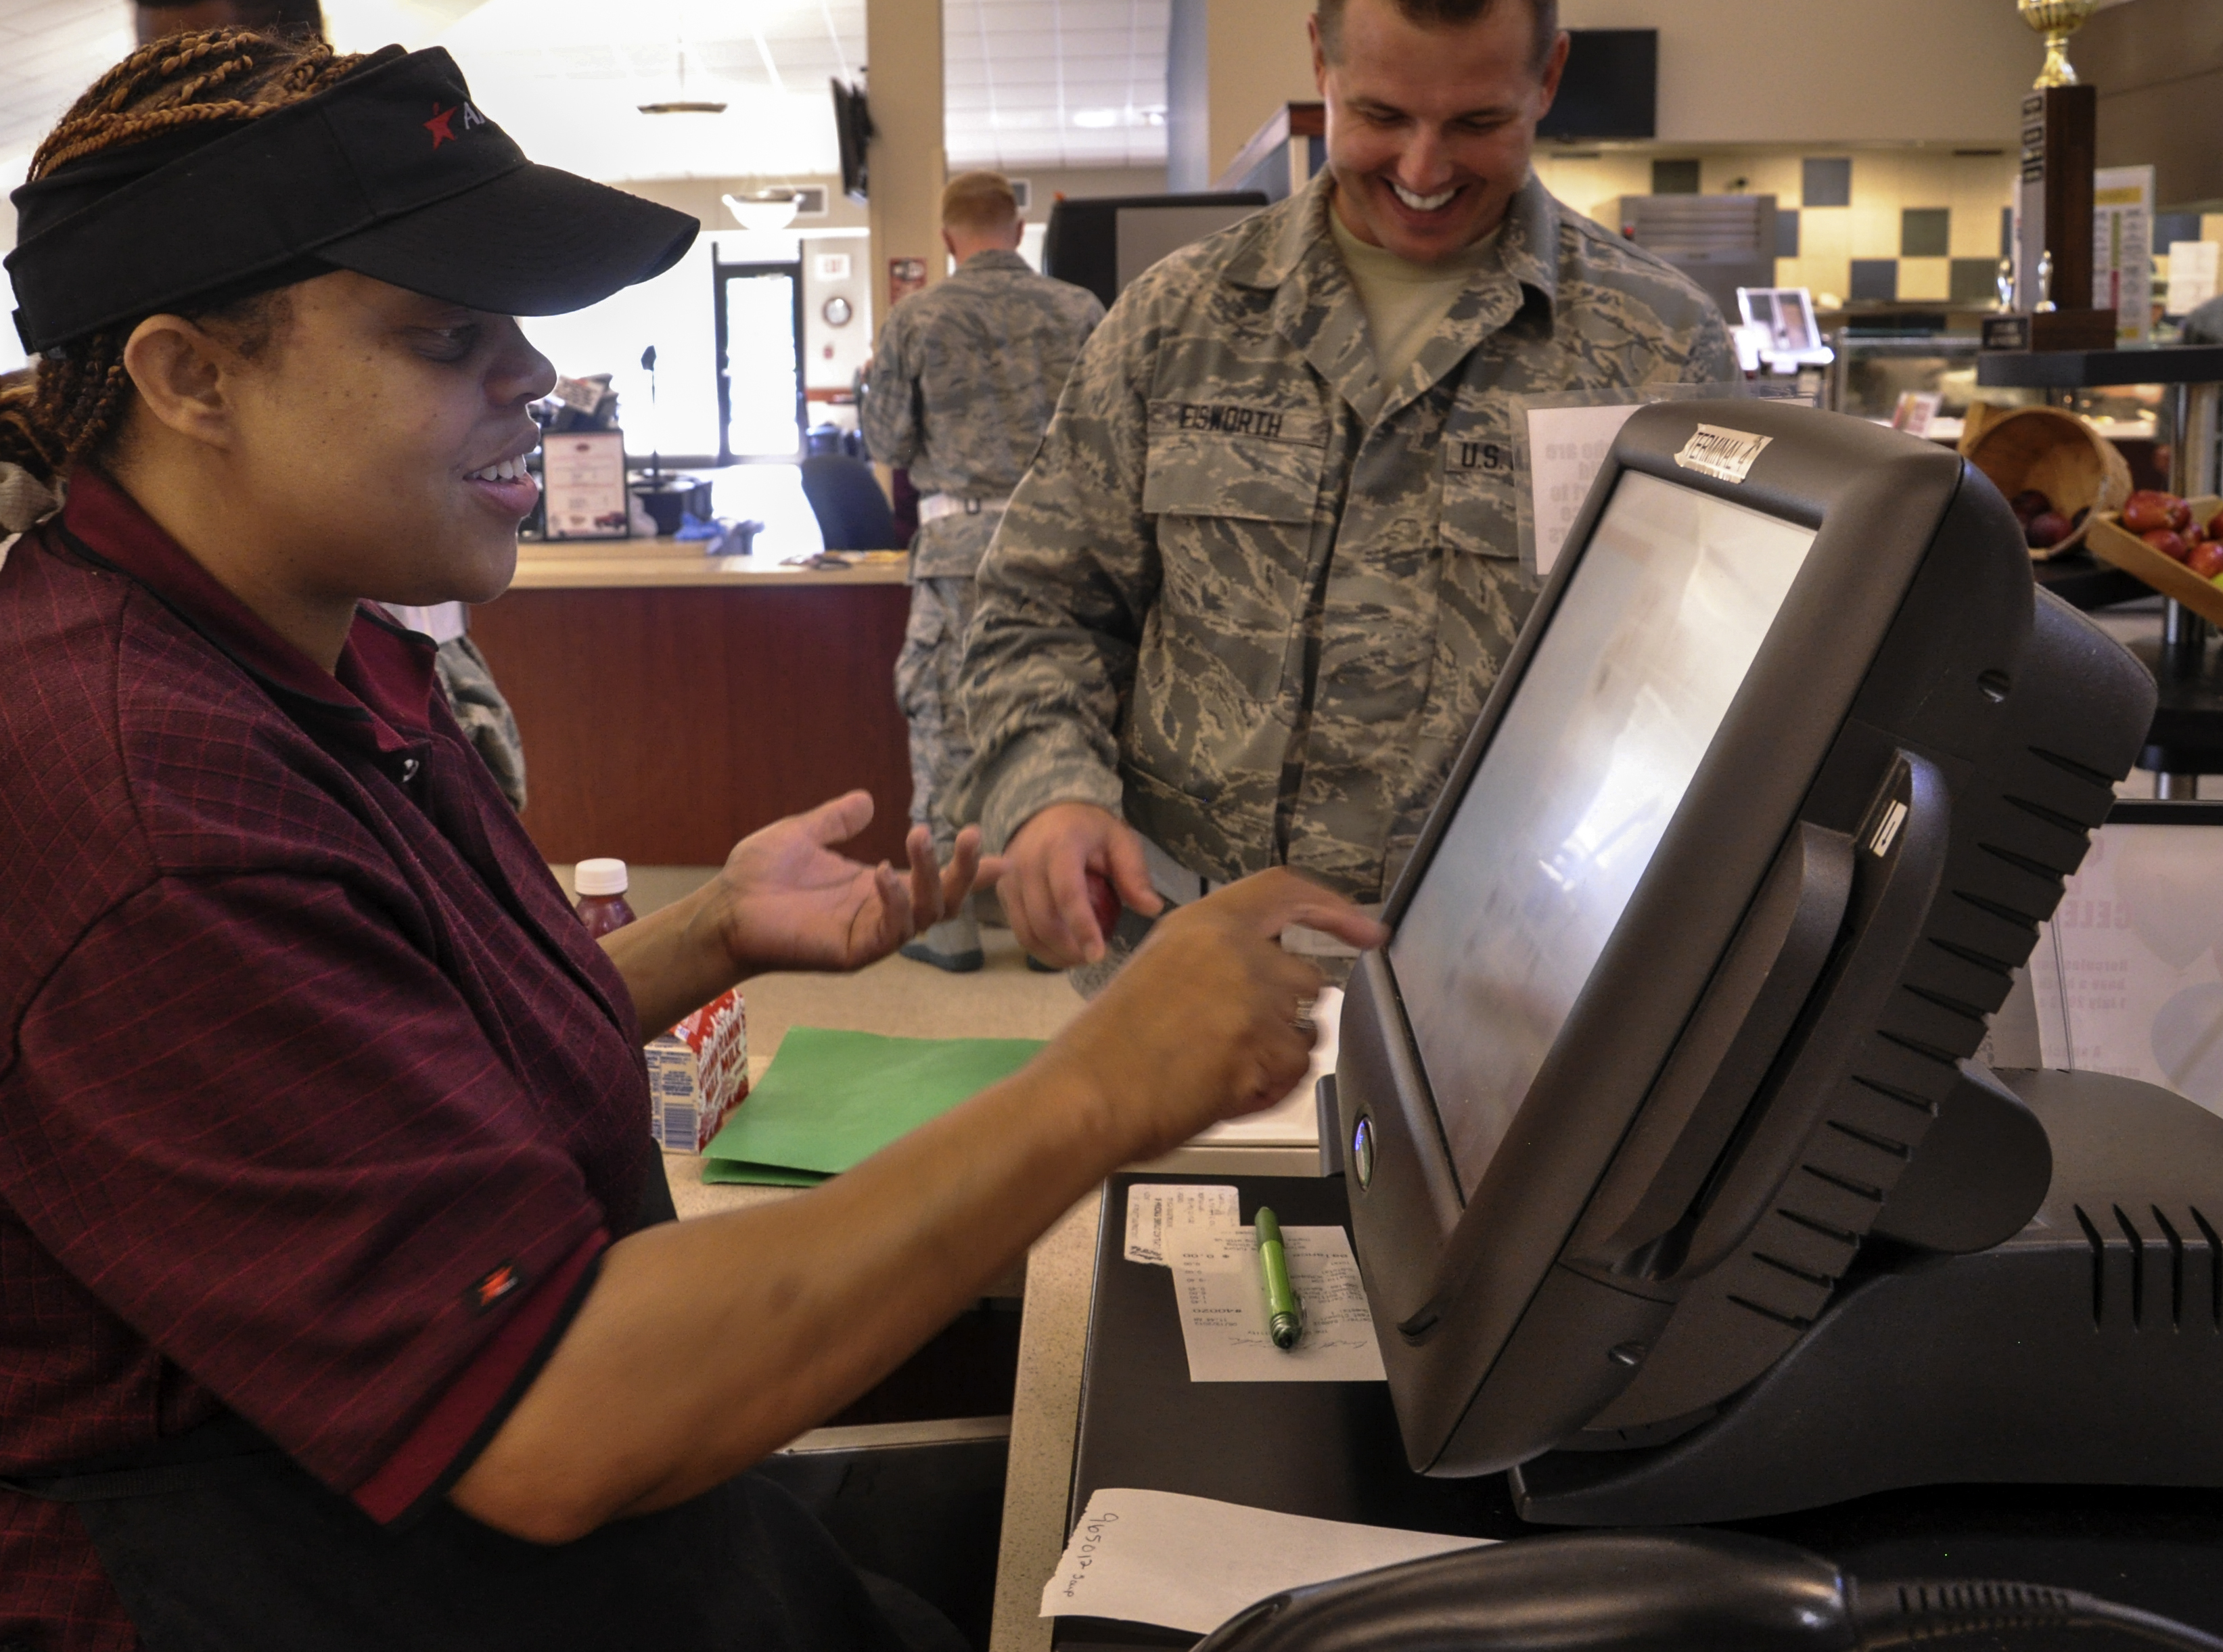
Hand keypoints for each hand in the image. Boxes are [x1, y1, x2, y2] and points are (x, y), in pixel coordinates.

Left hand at [698, 791, 1003, 975]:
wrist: (725, 908)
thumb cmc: (758, 877)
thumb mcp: (803, 833)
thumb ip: (836, 819)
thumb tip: (866, 799)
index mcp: (876, 888)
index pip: (934, 881)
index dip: (969, 871)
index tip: (1004, 857)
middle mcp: (881, 913)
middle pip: (945, 901)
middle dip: (964, 870)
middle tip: (969, 832)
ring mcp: (871, 935)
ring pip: (926, 914)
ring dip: (931, 877)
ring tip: (919, 836)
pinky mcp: (853, 952)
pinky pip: (890, 932)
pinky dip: (894, 901)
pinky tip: (882, 872)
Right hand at [1000, 802, 1163, 966]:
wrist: (1046, 811)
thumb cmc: (1089, 829)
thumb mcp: (1119, 839)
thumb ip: (1134, 873)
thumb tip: (1152, 909)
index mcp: (1059, 845)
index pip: (1067, 894)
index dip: (1082, 928)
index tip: (1099, 955)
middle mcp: (1027, 862)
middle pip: (1043, 920)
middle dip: (1068, 950)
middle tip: (1094, 960)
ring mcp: (1010, 879)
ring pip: (1026, 931)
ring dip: (1053, 955)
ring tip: (1079, 960)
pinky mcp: (1003, 893)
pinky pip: (1018, 929)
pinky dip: (1039, 948)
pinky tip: (1061, 952)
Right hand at [1038, 869, 1389, 1161]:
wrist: (1088, 1093)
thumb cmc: (1109, 1046)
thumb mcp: (1162, 969)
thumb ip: (1216, 961)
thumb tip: (1265, 982)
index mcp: (1204, 924)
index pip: (1285, 891)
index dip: (1333, 909)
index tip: (1367, 930)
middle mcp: (1234, 950)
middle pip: (1306, 977)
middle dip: (1287, 1019)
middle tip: (1246, 1047)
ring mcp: (1252, 998)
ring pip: (1305, 1030)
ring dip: (1276, 1055)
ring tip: (1221, 1071)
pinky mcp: (1262, 1046)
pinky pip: (1295, 1072)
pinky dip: (1270, 1089)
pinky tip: (1225, 1092)